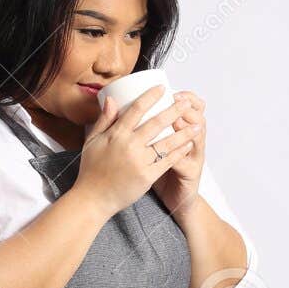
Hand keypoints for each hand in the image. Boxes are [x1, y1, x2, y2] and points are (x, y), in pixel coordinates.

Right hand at [75, 84, 200, 217]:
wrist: (93, 199)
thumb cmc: (91, 170)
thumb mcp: (92, 141)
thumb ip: (104, 120)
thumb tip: (111, 99)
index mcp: (116, 135)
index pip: (136, 110)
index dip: (151, 97)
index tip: (162, 89)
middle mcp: (129, 146)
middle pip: (156, 123)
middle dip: (174, 111)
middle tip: (187, 103)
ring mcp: (139, 162)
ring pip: (166, 142)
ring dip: (184, 133)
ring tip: (197, 125)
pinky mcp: (147, 177)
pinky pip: (167, 161)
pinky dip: (179, 152)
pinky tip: (188, 145)